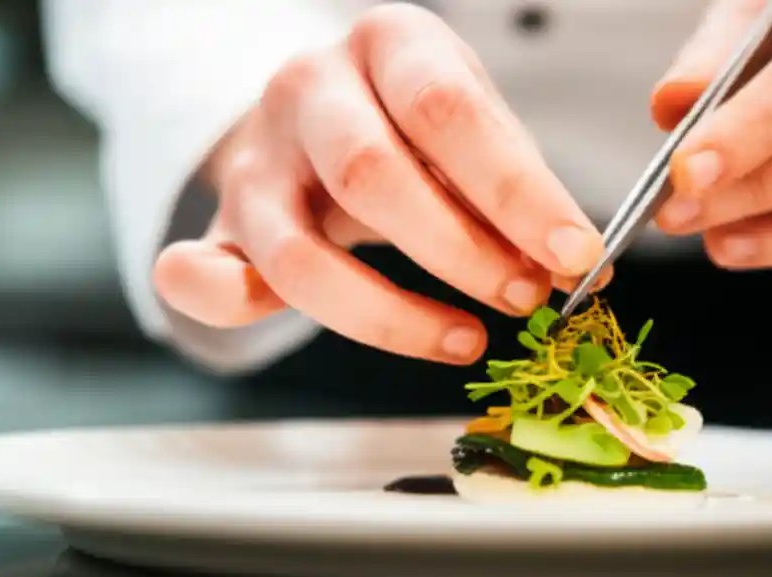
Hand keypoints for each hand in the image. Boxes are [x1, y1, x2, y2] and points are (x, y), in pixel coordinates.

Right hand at [154, 4, 604, 364]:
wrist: (322, 106)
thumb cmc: (413, 119)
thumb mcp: (472, 121)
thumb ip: (513, 187)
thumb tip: (576, 270)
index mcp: (387, 43)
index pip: (449, 111)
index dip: (517, 192)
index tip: (576, 258)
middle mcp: (308, 90)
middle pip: (369, 175)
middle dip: (459, 252)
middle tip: (525, 298)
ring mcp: (256, 161)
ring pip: (296, 252)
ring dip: (388, 313)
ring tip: (466, 339)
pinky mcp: (223, 226)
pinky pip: (195, 270)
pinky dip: (215, 297)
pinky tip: (259, 311)